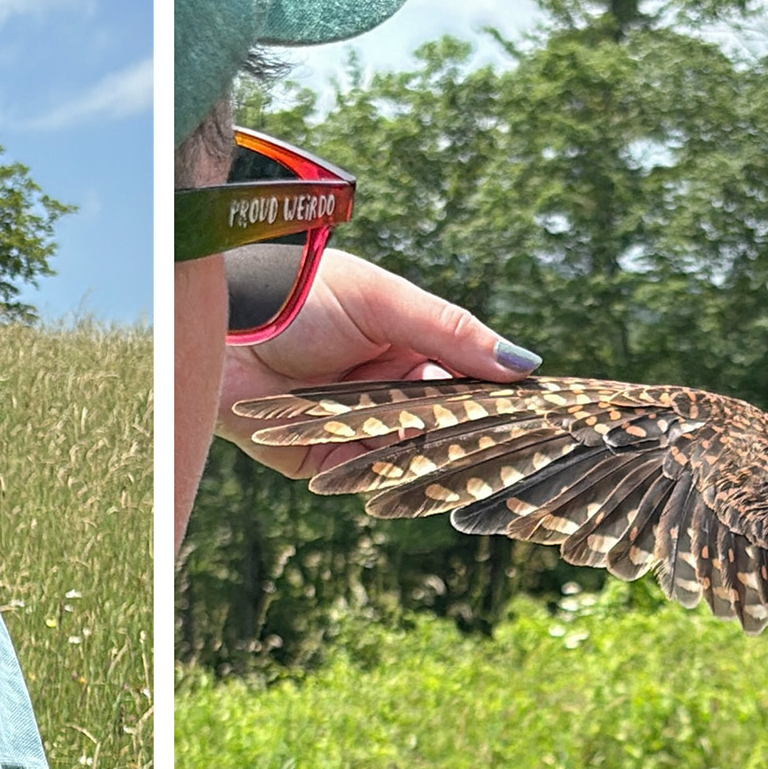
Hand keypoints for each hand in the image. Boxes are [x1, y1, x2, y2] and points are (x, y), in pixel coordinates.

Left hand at [215, 248, 541, 479]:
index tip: (544, 416)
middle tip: (519, 452)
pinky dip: (390, 474)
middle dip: (474, 437)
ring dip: (436, 457)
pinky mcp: (323, 459)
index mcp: (409, 346)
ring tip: (472, 464)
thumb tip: (525, 364)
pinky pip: (367, 474)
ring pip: (412, 454)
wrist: (223, 321)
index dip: (501, 399)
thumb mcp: (384, 302)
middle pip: (446, 424)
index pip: (470, 380)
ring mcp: (358, 427)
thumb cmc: (303, 294)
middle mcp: (388, 390)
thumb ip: (452, 332)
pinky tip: (417, 470)